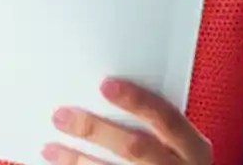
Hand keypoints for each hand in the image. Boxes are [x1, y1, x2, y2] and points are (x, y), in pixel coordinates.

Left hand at [44, 79, 210, 163]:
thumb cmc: (174, 162)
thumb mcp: (179, 145)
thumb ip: (154, 123)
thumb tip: (103, 89)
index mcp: (193, 149)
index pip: (167, 119)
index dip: (137, 101)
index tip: (105, 85)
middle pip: (135, 149)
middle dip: (95, 130)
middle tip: (60, 115)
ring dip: (76, 161)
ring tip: (49, 147)